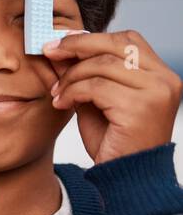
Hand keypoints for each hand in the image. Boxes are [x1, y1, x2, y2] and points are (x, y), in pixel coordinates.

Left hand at [45, 30, 180, 163]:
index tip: (60, 42)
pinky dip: (72, 92)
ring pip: (101, 65)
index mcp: (160, 74)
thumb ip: (84, 72)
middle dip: (76, 46)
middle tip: (48, 52)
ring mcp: (156, 92)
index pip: (127, 39)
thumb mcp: (96, 98)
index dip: (91, 38)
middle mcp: (165, 80)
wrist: (124, 176)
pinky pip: (95, 87)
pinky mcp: (140, 107)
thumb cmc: (113, 139)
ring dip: (70, 77)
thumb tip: (58, 45)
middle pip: (115, 44)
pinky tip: (62, 104)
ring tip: (57, 92)